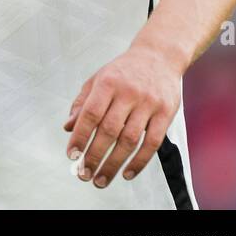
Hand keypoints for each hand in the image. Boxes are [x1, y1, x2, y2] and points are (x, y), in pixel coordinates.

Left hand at [63, 45, 181, 187]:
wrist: (159, 57)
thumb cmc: (123, 72)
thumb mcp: (97, 80)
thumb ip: (82, 103)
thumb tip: (68, 128)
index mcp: (107, 84)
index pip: (90, 114)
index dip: (80, 136)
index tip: (72, 156)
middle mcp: (128, 93)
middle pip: (109, 130)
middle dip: (95, 156)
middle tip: (85, 175)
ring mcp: (148, 104)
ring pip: (130, 140)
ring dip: (115, 163)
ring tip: (102, 179)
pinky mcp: (166, 113)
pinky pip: (152, 142)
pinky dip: (139, 161)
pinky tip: (127, 173)